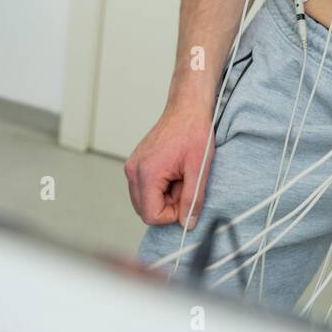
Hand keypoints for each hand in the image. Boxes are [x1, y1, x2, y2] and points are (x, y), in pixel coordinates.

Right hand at [125, 105, 215, 228]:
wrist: (187, 108)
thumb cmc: (193, 132)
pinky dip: (159, 186)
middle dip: (167, 205)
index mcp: (147, 173)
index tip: (186, 200)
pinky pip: (144, 187)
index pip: (151, 215)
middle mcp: (134, 170)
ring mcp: (132, 166)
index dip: (171, 215)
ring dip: (164, 196)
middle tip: (184, 186)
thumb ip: (192, 199)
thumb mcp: (198, 169)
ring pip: (144, 199)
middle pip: (145, 210)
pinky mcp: (136, 162)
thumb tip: (187, 223)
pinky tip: (173, 171)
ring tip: (179, 176)